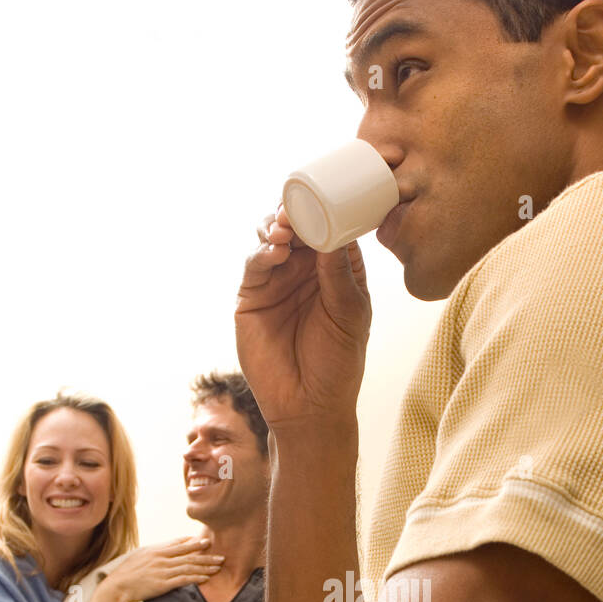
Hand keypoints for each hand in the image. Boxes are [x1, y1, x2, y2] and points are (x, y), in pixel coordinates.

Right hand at [101, 538, 225, 601]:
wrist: (117, 586)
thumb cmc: (126, 573)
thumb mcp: (140, 556)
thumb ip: (154, 552)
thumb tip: (164, 548)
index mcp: (156, 550)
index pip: (179, 544)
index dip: (194, 543)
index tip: (206, 542)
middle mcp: (162, 558)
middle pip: (189, 555)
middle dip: (207, 555)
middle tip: (221, 555)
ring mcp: (163, 571)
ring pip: (190, 566)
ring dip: (206, 566)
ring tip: (218, 567)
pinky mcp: (163, 583)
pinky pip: (184, 579)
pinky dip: (196, 578)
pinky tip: (206, 578)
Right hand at [235, 202, 371, 430]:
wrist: (309, 406)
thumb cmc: (338, 364)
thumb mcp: (350, 316)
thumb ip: (340, 274)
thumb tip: (332, 230)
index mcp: (336, 269)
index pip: (331, 226)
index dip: (329, 207)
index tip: (329, 195)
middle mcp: (305, 269)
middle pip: (298, 225)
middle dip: (297, 211)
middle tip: (299, 208)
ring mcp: (277, 280)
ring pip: (272, 237)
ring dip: (277, 226)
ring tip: (286, 230)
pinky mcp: (252, 296)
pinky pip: (255, 264)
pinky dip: (262, 252)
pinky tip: (276, 252)